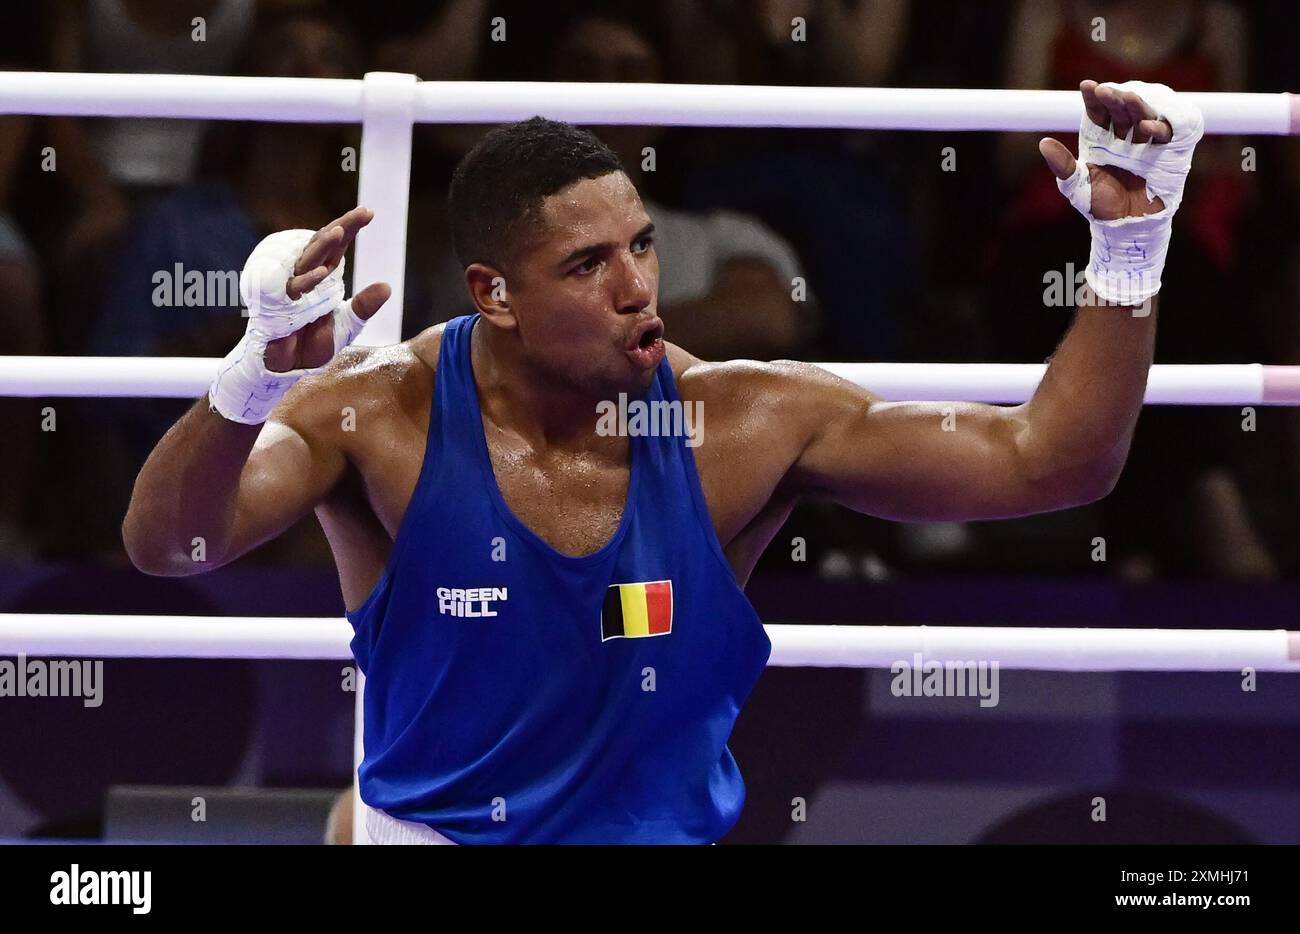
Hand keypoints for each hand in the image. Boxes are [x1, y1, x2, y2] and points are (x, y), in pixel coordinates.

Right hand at [264, 206, 391, 370]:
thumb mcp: (346, 325)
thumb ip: (364, 306)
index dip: (350, 228)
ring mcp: (290, 288)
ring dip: (322, 246)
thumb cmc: (312, 343)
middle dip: (341, 228)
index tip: (368, 212)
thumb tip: (387, 286)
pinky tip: (323, 272)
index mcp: (323, 278)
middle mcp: (306, 277)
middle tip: (362, 214)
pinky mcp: (278, 304)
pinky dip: (308, 280)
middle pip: (322, 246)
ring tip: (340, 233)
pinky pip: (292, 288)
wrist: (287, 368)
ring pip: (306, 260)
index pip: (337, 248)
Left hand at [1039, 80, 1172, 220]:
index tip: (1087, 86)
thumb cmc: (1100, 206)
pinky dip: (1159, 127)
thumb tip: (1043, 143)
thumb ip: (1062, 166)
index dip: (1094, 98)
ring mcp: (1146, 142)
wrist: (1126, 227)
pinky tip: (1146, 127)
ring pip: (1144, 115)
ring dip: (1138, 105)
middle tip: (1106, 90)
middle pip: (1121, 109)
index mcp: (1101, 139)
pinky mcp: (1168, 151)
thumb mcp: (1076, 186)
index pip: (1098, 112)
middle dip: (1115, 98)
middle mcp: (1124, 136)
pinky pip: (1167, 133)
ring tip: (1128, 97)